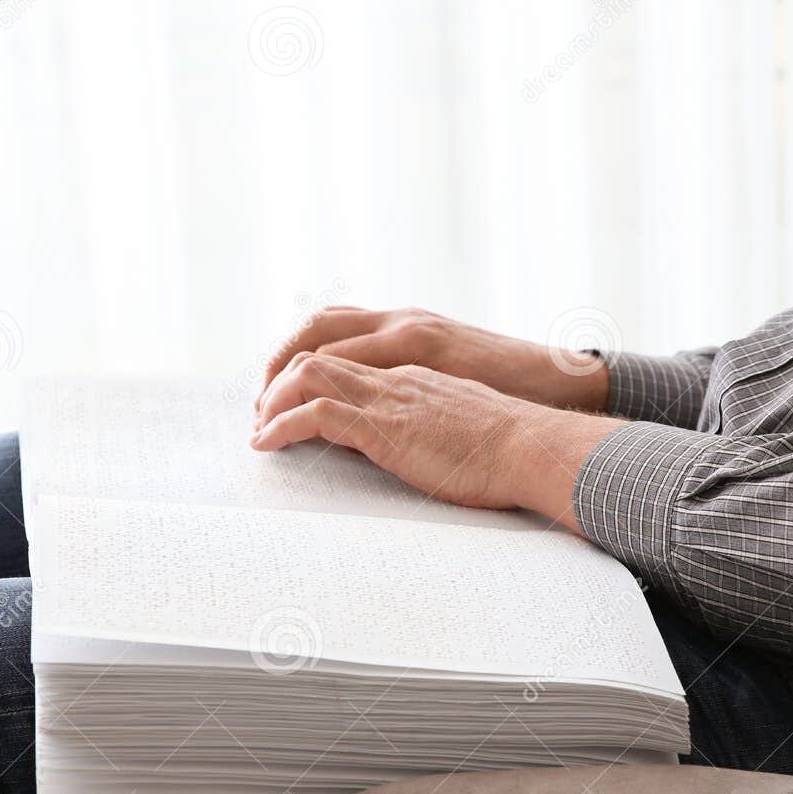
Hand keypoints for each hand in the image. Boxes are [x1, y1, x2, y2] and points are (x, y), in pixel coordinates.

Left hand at [250, 355, 623, 528]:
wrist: (533, 445)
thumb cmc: (511, 443)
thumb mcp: (463, 414)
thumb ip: (432, 414)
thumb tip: (416, 436)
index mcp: (415, 364)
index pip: (347, 348)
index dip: (308, 368)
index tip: (290, 397)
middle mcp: (395, 369)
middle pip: (317, 350)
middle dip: (278, 379)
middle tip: (262, 412)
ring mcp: (389, 394)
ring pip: (308, 374)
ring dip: (272, 401)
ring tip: (259, 430)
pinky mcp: (385, 426)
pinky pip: (316, 415)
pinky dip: (282, 427)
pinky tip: (267, 445)